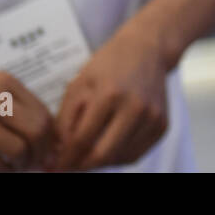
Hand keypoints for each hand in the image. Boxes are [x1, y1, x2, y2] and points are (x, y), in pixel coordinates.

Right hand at [0, 72, 56, 171]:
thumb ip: (22, 109)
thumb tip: (55, 140)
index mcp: (6, 83)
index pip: (43, 113)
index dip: (51, 137)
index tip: (50, 150)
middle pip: (36, 131)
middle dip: (41, 152)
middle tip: (37, 162)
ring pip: (18, 149)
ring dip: (23, 164)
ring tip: (19, 165)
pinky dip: (5, 169)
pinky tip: (4, 168)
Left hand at [51, 25, 169, 170]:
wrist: (148, 48)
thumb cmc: (109, 64)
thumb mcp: (79, 84)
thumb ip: (65, 120)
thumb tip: (57, 155)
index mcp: (110, 94)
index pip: (82, 140)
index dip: (63, 158)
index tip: (51, 166)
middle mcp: (136, 107)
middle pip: (102, 155)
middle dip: (80, 165)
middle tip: (67, 165)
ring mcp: (153, 117)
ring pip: (119, 158)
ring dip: (99, 162)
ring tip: (87, 152)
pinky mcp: (163, 125)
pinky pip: (136, 154)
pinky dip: (118, 157)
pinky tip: (108, 146)